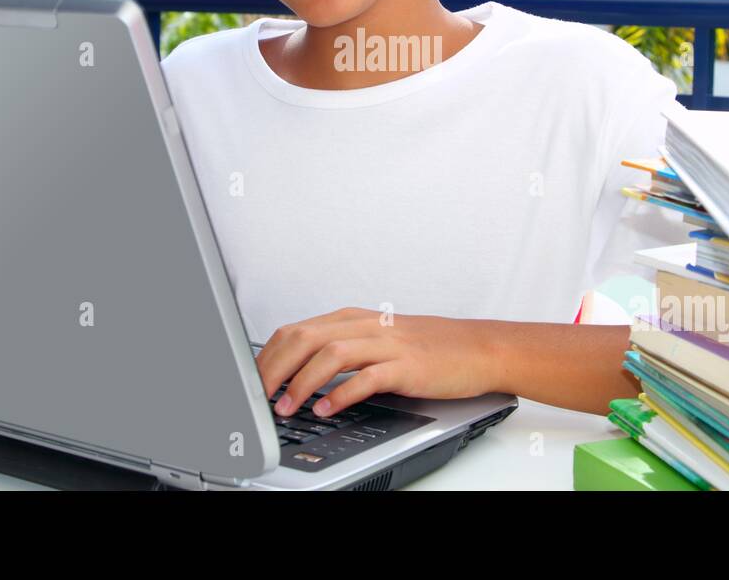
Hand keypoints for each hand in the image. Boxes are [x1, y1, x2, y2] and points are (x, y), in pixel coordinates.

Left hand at [255, 307, 500, 418]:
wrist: (478, 348)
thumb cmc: (427, 348)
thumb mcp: (375, 341)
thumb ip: (339, 350)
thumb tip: (296, 374)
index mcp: (352, 319)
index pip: (295, 330)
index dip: (266, 357)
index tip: (250, 381)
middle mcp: (365, 326)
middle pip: (304, 338)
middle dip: (273, 369)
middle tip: (258, 397)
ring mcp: (387, 345)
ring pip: (330, 354)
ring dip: (301, 383)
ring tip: (286, 407)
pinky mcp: (406, 366)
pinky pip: (367, 378)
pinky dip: (342, 394)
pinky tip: (327, 409)